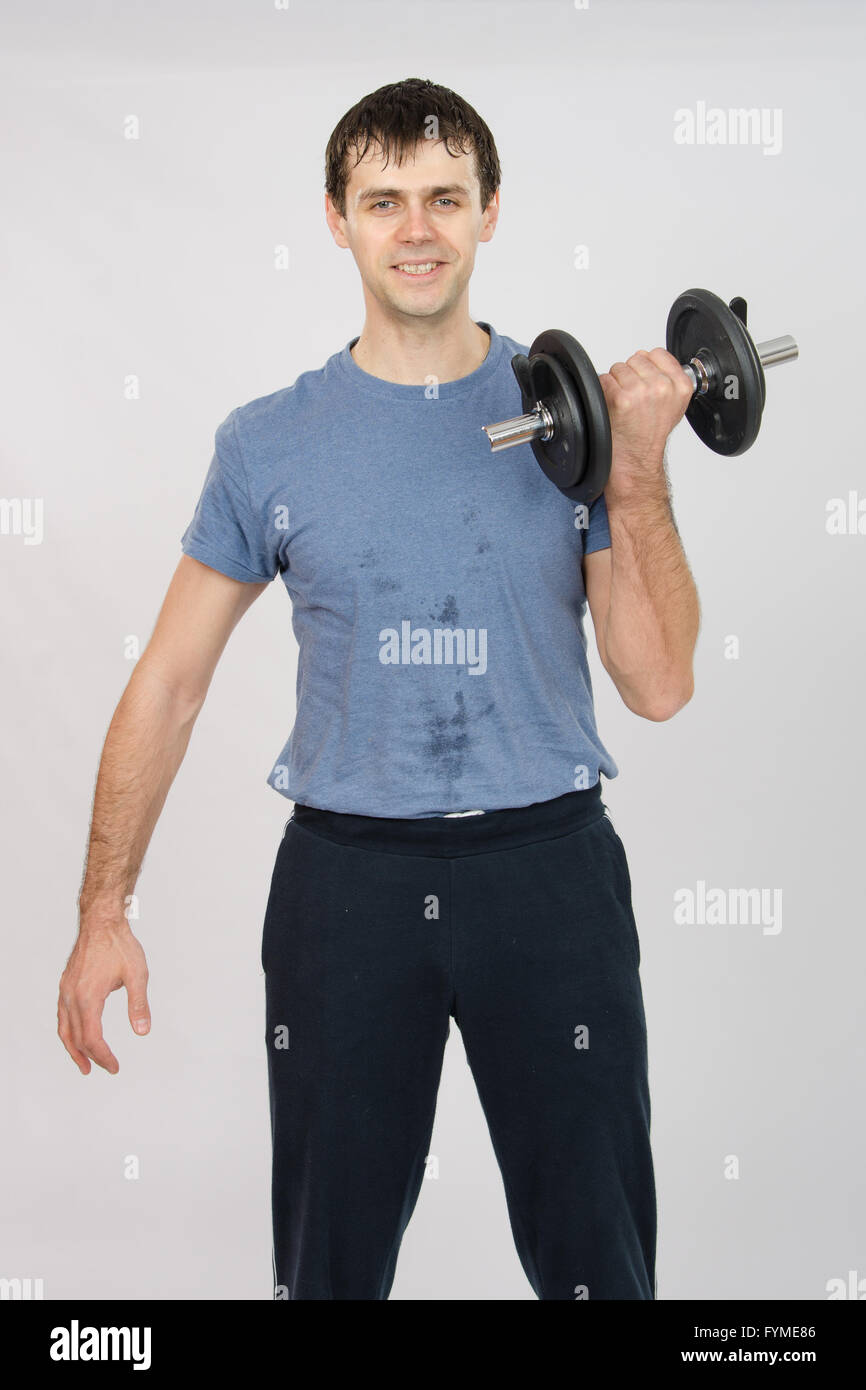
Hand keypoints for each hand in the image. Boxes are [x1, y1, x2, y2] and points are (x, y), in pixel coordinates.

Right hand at [57, 915, 150, 1074]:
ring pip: (64, 1028)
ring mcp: (66, 991)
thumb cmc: (119, 945)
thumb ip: (139, 1005)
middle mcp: (72, 997)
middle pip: (77, 1038)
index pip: (92, 1039)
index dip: (103, 1057)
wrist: (101, 922)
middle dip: (91, 1057)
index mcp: (88, 998)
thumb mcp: (137, 974)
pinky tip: (76, 1034)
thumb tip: (142, 1031)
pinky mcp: (65, 985)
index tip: (114, 1067)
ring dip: (73, 1049)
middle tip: (105, 1068)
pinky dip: (68, 1031)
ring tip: (84, 1063)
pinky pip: (62, 1015)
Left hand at [598, 348, 693, 495]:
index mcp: (681, 386)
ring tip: (624, 407)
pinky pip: (604, 379)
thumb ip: (667, 377)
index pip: (658, 353)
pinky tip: (614, 409)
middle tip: (634, 402)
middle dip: (631, 376)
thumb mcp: (673, 405)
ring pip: (618, 368)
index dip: (647, 367)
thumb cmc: (649, 436)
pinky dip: (604, 392)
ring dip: (616, 384)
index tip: (646, 385)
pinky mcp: (621, 398)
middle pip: (636, 359)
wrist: (636, 461)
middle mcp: (663, 387)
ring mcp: (641, 392)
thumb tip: (648, 356)